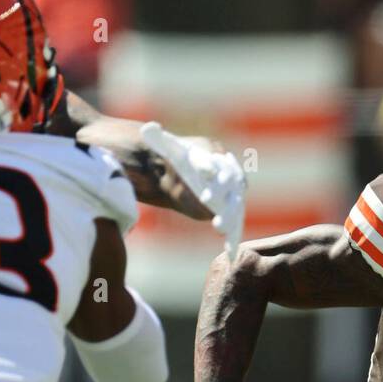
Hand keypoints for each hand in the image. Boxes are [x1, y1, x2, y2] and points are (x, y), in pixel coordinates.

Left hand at [140, 122, 246, 259]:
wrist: (189, 175)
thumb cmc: (181, 160)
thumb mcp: (168, 149)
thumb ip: (159, 139)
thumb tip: (148, 127)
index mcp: (216, 157)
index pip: (218, 163)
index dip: (212, 169)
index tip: (205, 176)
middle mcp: (228, 176)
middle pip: (229, 187)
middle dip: (221, 197)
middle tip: (208, 206)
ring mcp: (232, 195)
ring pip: (234, 207)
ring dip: (228, 218)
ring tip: (218, 227)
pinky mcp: (230, 212)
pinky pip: (234, 225)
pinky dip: (233, 238)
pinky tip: (230, 254)